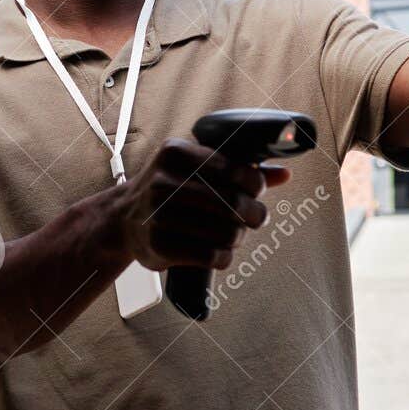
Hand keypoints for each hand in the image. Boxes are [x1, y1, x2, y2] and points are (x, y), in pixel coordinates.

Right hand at [110, 139, 293, 270]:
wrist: (123, 220)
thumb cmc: (170, 190)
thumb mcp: (195, 169)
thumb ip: (239, 169)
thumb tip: (284, 173)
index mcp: (175, 153)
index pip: (233, 169)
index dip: (255, 184)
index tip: (256, 192)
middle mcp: (163, 181)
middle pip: (233, 202)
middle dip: (253, 214)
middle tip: (255, 218)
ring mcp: (159, 214)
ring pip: (227, 232)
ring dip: (238, 237)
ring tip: (234, 235)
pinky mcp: (160, 246)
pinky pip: (212, 256)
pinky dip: (224, 257)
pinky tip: (220, 252)